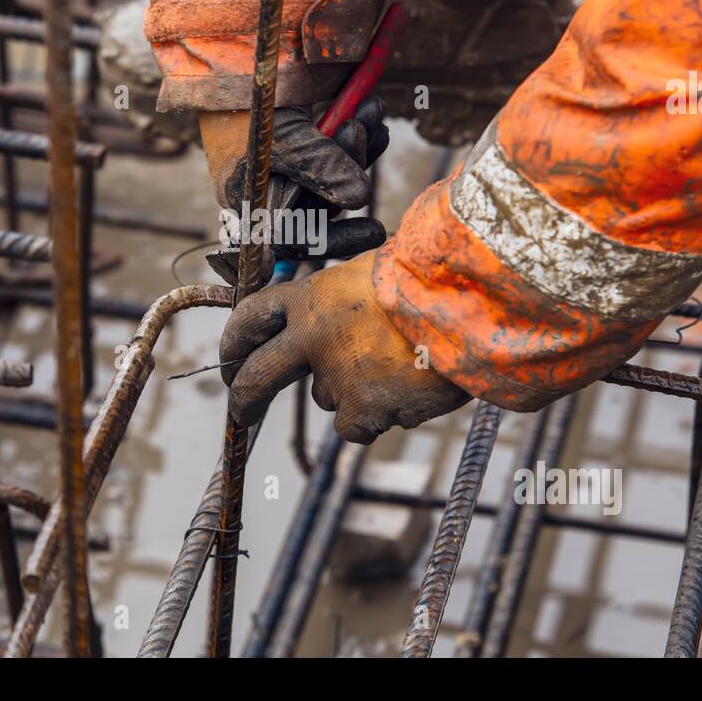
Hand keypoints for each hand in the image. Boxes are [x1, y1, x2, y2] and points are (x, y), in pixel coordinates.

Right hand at [199, 96, 389, 260]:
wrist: (233, 64)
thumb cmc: (244, 104)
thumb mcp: (282, 135)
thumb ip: (319, 165)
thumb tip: (362, 198)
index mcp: (253, 202)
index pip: (297, 237)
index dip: (338, 240)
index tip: (377, 231)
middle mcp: (269, 191)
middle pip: (323, 200)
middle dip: (351, 165)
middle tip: (363, 128)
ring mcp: (287, 167)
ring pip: (334, 174)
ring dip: (359, 145)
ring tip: (371, 111)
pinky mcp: (303, 143)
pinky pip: (336, 151)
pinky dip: (355, 134)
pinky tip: (369, 111)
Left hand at [220, 250, 470, 442]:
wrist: (471, 305)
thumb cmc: (434, 281)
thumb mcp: (374, 275)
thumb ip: (343, 303)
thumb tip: (333, 326)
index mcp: (310, 296)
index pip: (251, 318)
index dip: (234, 341)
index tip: (230, 359)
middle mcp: (311, 338)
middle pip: (256, 377)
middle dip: (243, 400)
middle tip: (242, 414)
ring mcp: (334, 378)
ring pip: (329, 398)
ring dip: (355, 391)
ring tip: (401, 362)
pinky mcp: (361, 412)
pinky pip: (360, 425)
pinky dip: (381, 414)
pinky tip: (410, 389)